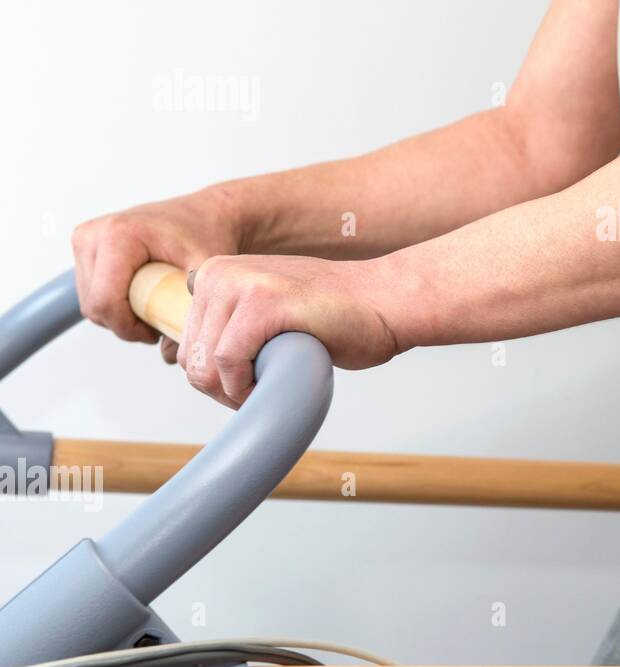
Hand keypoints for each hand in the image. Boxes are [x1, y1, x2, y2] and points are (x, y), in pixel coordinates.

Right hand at [72, 187, 243, 360]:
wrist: (206, 214)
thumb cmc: (207, 236)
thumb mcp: (206, 273)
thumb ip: (189, 313)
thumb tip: (170, 355)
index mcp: (119, 236)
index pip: (105, 301)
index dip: (127, 328)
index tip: (155, 333)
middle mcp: (94, 234)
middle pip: (94, 305)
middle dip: (124, 324)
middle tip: (158, 323)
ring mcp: (86, 239)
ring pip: (89, 302)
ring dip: (118, 316)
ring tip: (154, 309)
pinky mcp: (85, 246)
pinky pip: (90, 291)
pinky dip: (113, 303)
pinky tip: (142, 298)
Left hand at [177, 254, 400, 407]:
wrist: (387, 302)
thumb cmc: (337, 317)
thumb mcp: (268, 310)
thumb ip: (232, 325)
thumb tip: (193, 368)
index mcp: (215, 273)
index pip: (186, 348)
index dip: (217, 379)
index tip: (252, 384)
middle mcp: (220, 273)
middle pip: (191, 360)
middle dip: (225, 391)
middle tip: (265, 392)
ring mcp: (241, 283)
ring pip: (205, 365)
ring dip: (237, 393)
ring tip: (273, 387)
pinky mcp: (263, 302)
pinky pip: (228, 362)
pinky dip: (247, 388)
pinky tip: (275, 383)